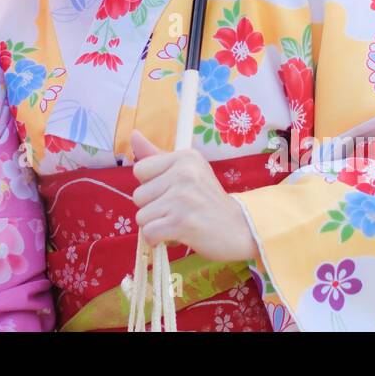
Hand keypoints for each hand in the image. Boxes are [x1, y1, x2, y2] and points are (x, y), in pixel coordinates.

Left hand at [130, 130, 258, 262]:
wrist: (241, 228)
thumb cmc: (208, 200)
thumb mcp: (187, 171)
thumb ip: (157, 155)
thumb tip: (133, 134)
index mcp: (185, 157)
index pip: (140, 170)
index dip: (151, 186)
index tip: (170, 192)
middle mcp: (184, 173)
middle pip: (138, 195)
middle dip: (152, 209)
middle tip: (177, 211)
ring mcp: (182, 198)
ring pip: (141, 216)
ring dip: (155, 226)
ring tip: (177, 223)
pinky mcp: (182, 222)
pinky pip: (149, 233)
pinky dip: (156, 241)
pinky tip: (174, 236)